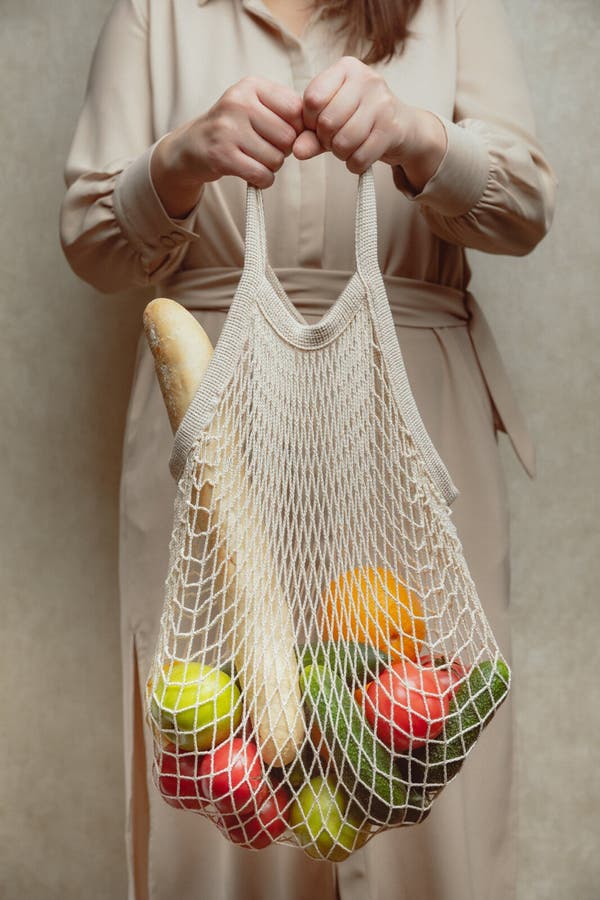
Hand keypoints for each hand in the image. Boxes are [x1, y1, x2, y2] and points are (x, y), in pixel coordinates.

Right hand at [151, 76, 303, 216]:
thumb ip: (285, 111)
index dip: (298, 128)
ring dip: (272, 166)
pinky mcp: (222, 156)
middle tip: (266, 149)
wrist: (191, 147)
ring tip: (255, 159)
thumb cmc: (233, 127)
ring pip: (277, 159)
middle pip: (288, 137)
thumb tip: (315, 130)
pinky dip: (263, 180)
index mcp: (251, 86)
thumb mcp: (255, 106)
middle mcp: (238, 102)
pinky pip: (262, 175)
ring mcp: (228, 129)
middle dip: (284, 150)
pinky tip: (252, 173)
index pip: (296, 109)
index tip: (283, 134)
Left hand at [293, 56, 446, 191]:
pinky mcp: (393, 128)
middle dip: (326, 140)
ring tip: (348, 148)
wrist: (404, 129)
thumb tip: (297, 150)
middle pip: (327, 122)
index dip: (310, 121)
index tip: (321, 124)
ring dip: (341, 154)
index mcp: (347, 68)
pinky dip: (355, 164)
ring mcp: (382, 102)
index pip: (312, 98)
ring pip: (344, 142)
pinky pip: (360, 157)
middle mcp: (367, 79)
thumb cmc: (360, 120)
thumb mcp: (331, 121)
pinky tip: (360, 156)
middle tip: (336, 139)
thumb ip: (310, 134)